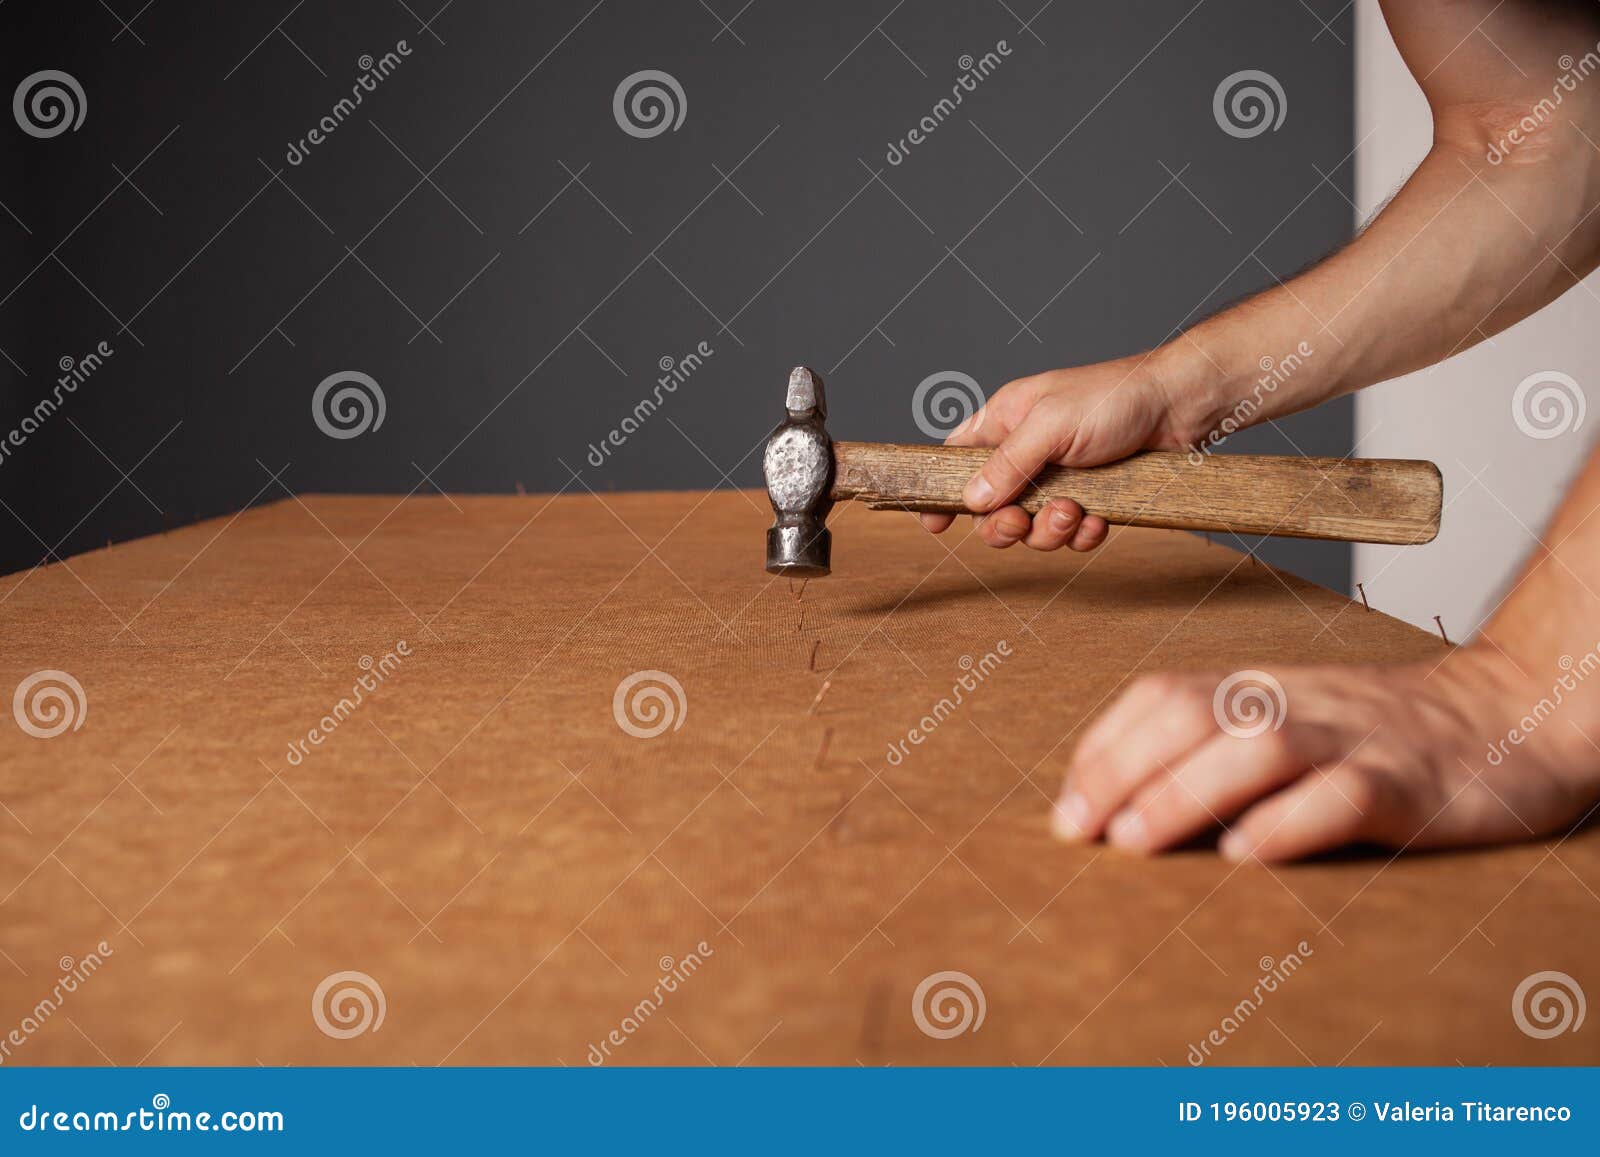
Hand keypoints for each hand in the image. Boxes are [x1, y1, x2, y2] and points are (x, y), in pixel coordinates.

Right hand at [920, 354, 1204, 551]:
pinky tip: (1099, 518)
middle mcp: (1026, 454)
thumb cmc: (1114, 397)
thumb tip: (970, 499)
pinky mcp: (1090, 500)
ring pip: (1031, 529)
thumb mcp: (1051, 424)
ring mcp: (1058, 480)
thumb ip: (1008, 463)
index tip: (935, 523)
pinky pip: (1071, 535)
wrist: (1180, 407)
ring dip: (1051, 530)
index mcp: (1004, 423)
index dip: (942, 493)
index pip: (956, 461)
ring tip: (1076, 510)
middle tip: (1023, 520)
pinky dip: (1083, 534)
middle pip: (990, 510)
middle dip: (1006, 524)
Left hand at [1050, 649, 1599, 861]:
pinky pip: (1343, 795)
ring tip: (1136, 841)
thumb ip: (1219, 748)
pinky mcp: (1407, 783)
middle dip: (1122, 770)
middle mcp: (1296, 704)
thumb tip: (1125, 805)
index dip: (1104, 749)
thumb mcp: (1292, 720)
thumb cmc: (1381, 732)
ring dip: (1184, 793)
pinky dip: (1287, 823)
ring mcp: (1353, 740)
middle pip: (1192, 713)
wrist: (1510, 712)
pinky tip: (1244, 854)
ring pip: (1257, 747)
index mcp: (1260, 689)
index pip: (1161, 696)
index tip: (1067, 808)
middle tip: (1081, 832)